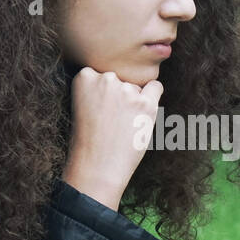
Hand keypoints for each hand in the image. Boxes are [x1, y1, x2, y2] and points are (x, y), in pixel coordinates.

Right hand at [63, 68, 163, 211]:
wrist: (96, 167)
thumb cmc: (88, 140)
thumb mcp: (84, 104)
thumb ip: (99, 87)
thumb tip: (126, 76)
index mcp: (84, 76)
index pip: (102, 73)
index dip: (104, 92)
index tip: (99, 109)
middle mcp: (106, 78)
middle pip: (121, 78)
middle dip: (119, 94)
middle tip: (111, 119)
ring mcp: (127, 90)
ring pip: (137, 86)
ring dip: (134, 101)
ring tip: (122, 125)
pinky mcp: (145, 103)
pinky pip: (156, 87)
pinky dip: (152, 98)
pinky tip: (142, 115)